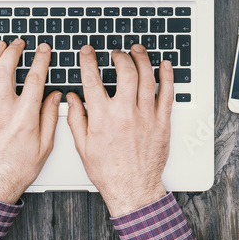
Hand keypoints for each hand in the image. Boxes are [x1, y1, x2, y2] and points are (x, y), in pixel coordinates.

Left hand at [0, 39, 60, 202]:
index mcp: (24, 118)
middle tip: (19, 43)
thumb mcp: (44, 147)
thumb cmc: (17, 170)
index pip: (35, 79)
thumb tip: (55, 96)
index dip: (41, 60)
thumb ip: (49, 118)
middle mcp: (3, 112)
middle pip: (7, 71)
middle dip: (14, 51)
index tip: (43, 50)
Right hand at [66, 45, 174, 215]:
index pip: (92, 80)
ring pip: (147, 78)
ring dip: (142, 59)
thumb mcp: (83, 146)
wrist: (132, 189)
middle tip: (116, 52)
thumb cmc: (108, 172)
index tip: (87, 52)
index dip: (88, 61)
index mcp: (102, 117)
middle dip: (119, 56)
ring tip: (137, 50)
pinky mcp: (162, 123)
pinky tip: (164, 66)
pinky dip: (167, 76)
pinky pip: (167, 94)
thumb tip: (71, 98)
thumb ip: (76, 118)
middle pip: (125, 72)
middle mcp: (125, 114)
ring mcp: (146, 117)